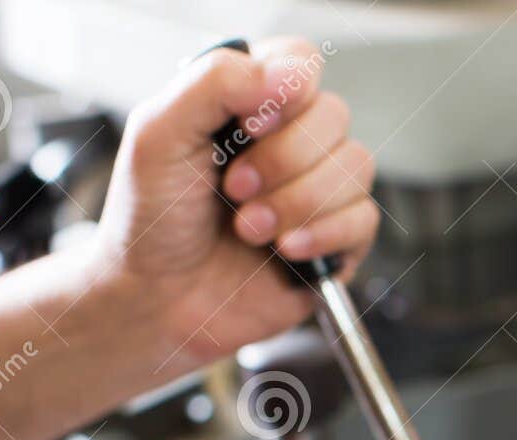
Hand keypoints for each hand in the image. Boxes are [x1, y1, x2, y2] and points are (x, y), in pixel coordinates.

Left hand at [90, 38, 378, 370]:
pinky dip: (321, 234)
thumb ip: (214, 81)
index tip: (244, 126)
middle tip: (234, 189)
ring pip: (355, 167)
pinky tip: (282, 250)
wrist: (160, 298)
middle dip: (283, 159)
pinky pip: (364, 220)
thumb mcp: (158, 132)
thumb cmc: (152, 220)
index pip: (302, 64)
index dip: (285, 92)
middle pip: (334, 116)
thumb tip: (286, 73)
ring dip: (297, 202)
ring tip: (249, 228)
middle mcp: (291, 143)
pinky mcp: (337, 241)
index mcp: (250, 105)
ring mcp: (318, 192)